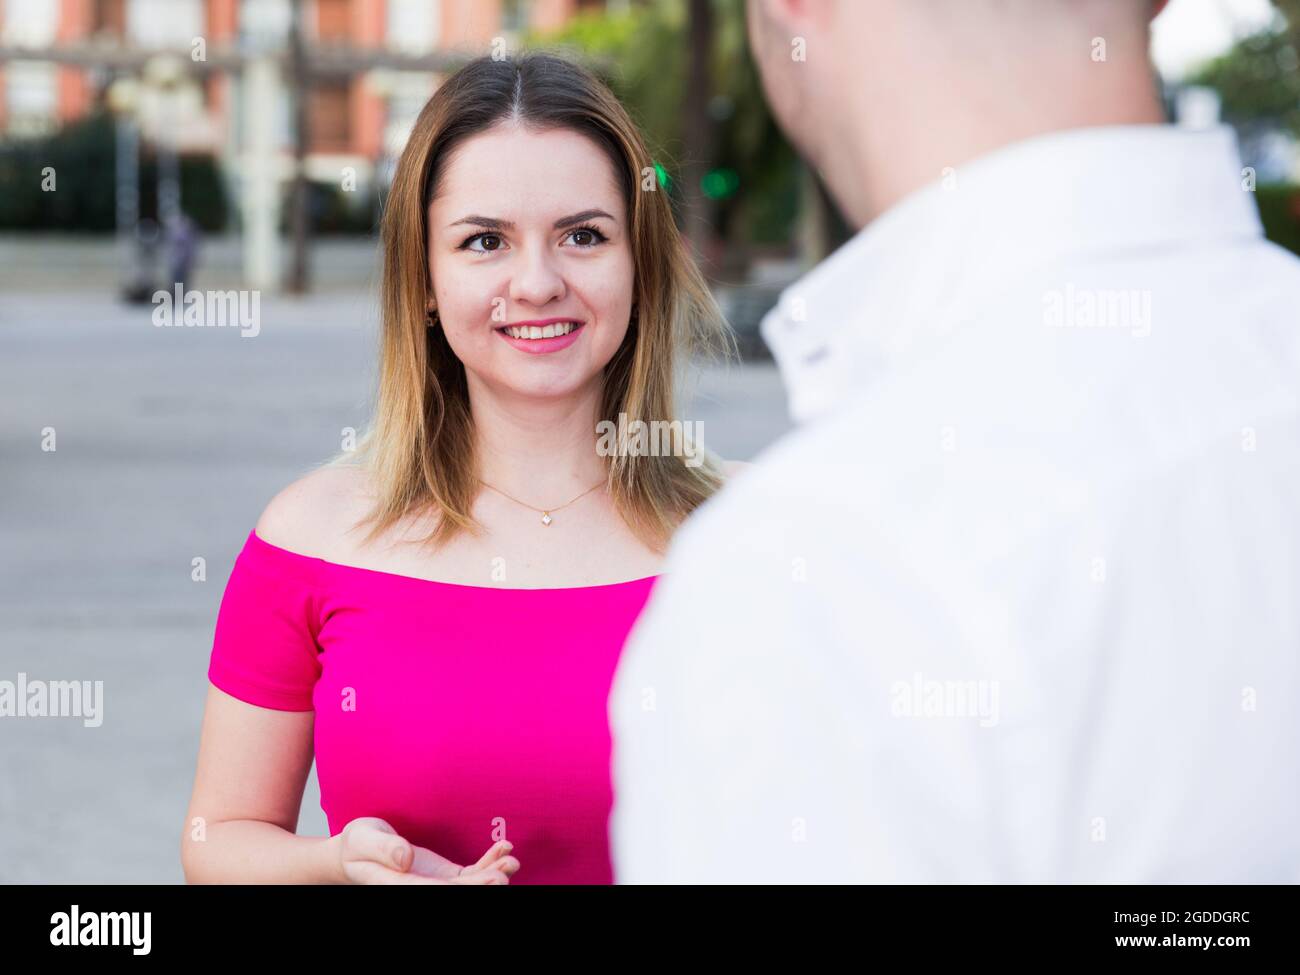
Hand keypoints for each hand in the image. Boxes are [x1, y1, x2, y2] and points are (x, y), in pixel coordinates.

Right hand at [334, 817, 518, 884]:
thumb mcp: (363, 839)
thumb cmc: (357, 844)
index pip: (434, 891)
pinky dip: (488, 862)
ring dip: (492, 873)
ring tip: (511, 859)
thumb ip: (383, 848)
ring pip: (468, 885)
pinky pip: (469, 874)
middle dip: (484, 884)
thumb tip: (405, 858)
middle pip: (457, 892)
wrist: (356, 849)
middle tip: (506, 871)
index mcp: (398, 885)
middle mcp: (419, 888)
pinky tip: (503, 848)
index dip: (465, 889)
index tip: (489, 880)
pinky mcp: (443, 875)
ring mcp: (434, 883)